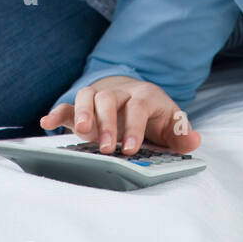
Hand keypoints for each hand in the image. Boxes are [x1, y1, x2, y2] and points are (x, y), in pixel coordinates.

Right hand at [40, 76, 200, 156]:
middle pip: (110, 99)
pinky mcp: (83, 106)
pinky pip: (68, 105)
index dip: (134, 126)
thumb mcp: (170, 124)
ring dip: (83, 112)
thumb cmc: (154, 115)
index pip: (139, 106)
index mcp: (144, 95)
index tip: (130, 149)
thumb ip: (181, 134)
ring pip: (88, 95)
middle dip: (107, 123)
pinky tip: (47, 123)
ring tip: (82, 132)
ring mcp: (99, 97)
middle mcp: (120, 92)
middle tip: (105, 148)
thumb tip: (194, 140)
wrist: (136, 96)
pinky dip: (58, 112)